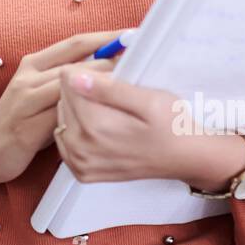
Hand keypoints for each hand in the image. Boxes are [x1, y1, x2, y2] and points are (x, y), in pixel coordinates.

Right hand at [0, 30, 128, 184]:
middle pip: (77, 60)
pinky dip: (86, 111)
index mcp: (33, 64)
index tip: (132, 34)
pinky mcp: (27, 127)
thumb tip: (107, 69)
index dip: (106, 37)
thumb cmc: (21, 122)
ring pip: (72, 85)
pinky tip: (106, 114)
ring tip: (131, 80)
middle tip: (141, 54)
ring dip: (103, 81)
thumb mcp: (41, 94)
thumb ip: (67, 81)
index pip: (76, 43)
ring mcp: (26, 101)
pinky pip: (62, 115)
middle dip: (111, 56)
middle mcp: (29, 77)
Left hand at [54, 67, 192, 183]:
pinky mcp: (82, 172)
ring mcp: (80, 163)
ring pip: (60, 118)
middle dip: (81, 89)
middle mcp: (81, 147)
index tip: (109, 76)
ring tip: (107, 109)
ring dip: (76, 108)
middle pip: (62, 99)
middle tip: (113, 93)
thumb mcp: (148, 99)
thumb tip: (73, 77)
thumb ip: (109, 89)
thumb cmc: (171, 125)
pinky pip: (63, 140)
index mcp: (95, 126)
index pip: (68, 82)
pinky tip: (95, 125)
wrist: (184, 157)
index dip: (88, 72)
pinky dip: (73, 128)